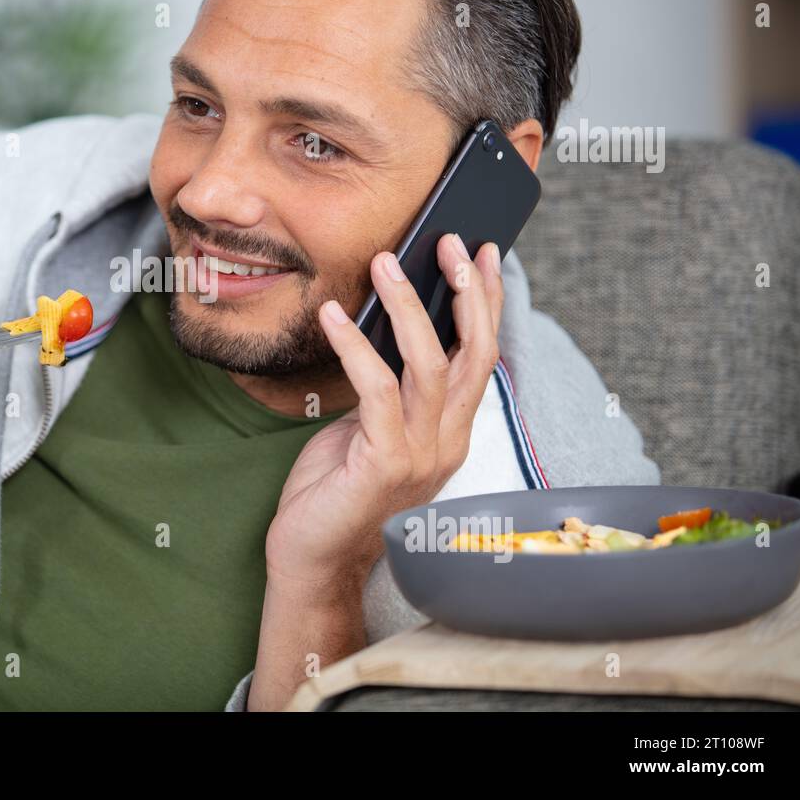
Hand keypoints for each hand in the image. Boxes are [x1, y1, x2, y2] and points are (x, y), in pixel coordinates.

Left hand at [265, 233, 504, 589]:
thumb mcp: (369, 427)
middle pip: (472, 354)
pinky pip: (376, 390)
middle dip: (466, 292)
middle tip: (448, 241)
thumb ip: (387, 388)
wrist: (312, 557)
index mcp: (450, 432)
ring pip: (429, 364)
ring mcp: (421, 455)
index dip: (487, 303)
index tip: (480, 253)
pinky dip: (354, 345)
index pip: (481, 358)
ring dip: (407, 306)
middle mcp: (447, 442)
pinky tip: (331, 315)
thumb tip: (384, 325)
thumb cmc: (334, 488)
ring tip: (384, 263)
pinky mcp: (385, 463)